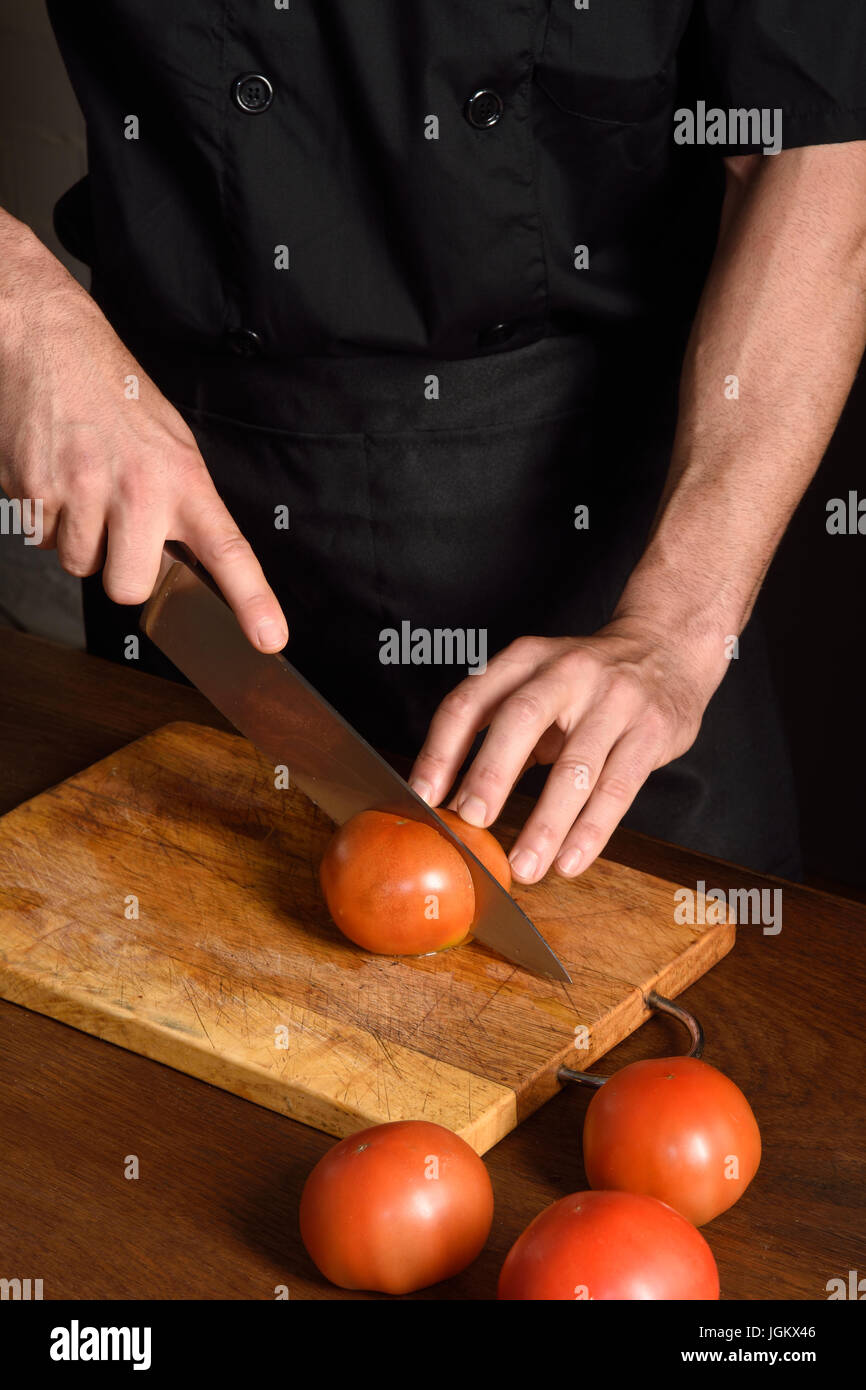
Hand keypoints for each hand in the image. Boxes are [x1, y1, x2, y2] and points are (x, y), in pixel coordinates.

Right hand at [0, 216, 287, 651]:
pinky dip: (44, 517)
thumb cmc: (115, 395)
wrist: (49, 339)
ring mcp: (83, 491)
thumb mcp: (172, 444)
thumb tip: (194, 566)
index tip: (269, 639)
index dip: (252, 601)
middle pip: (129, 588)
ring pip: (78, 566)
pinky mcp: (32, 489)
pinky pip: (39, 539)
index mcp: (183, 478)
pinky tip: (54, 475)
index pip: (227, 550)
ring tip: (82, 484)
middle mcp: (137, 489)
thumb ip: (184, 505)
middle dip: (119, 571)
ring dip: (78, 539)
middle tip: (116, 527)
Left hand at [409, 621, 724, 882]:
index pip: (470, 701)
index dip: (442, 750)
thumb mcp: (536, 684)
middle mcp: (566, 671)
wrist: (667, 647)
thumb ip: (497, 729)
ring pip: (576, 766)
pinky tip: (570, 861)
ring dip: (547, 823)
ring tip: (525, 867)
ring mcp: (614, 699)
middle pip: (521, 718)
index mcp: (524, 659)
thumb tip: (450, 798)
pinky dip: (592, 830)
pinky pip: (619, 787)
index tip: (424, 796)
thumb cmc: (585, 681)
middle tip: (471, 822)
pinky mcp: (652, 730)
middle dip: (492, 774)